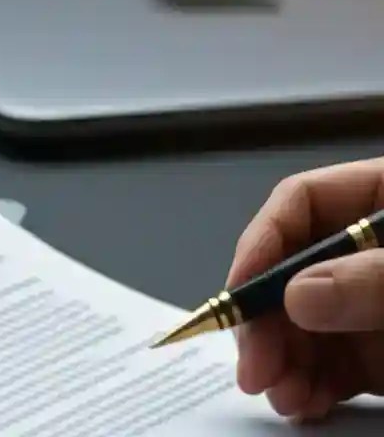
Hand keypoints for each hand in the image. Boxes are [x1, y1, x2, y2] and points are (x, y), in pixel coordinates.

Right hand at [228, 157, 383, 419]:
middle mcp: (371, 252)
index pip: (301, 204)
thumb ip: (375, 278)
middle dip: (264, 322)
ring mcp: (372, 305)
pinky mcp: (380, 354)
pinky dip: (310, 386)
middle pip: (290, 272)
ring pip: (301, 326)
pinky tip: (305, 402)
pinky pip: (330, 366)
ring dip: (280, 362)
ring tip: (283, 396)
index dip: (261, 244)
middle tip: (253, 365)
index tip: (238, 293)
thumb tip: (298, 295)